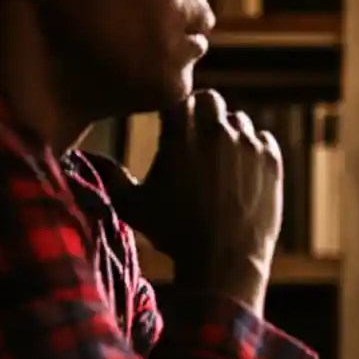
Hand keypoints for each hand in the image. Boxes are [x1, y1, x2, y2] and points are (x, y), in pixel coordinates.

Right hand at [98, 90, 282, 312]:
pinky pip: (263, 140)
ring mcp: (248, 144)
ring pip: (239, 121)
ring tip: (221, 161)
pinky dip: (254, 150)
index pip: (178, 97)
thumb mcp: (132, 206)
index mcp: (180, 134)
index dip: (175, 112)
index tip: (172, 127)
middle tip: (198, 139)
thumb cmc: (174, 234)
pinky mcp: (272, 159)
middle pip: (210, 101)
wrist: (224, 260)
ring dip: (230, 133)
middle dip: (203, 115)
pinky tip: (243, 172)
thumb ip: (111, 176)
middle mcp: (216, 131)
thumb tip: (86, 156)